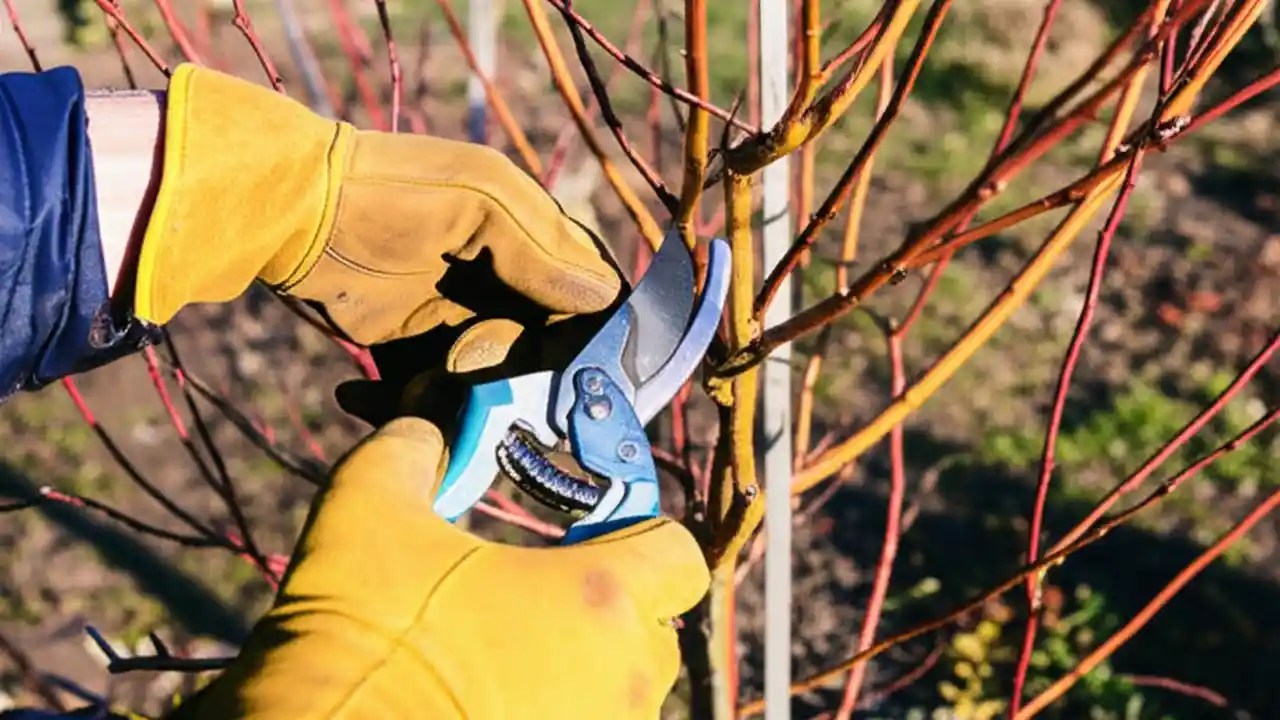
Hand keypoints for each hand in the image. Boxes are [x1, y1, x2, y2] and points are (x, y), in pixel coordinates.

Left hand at [131, 64, 624, 422]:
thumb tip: (607, 297)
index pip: (590, 299)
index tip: (570, 367)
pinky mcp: (412, 351)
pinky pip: (431, 398)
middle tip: (463, 350)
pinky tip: (361, 389)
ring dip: (459, 387)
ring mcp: (460, 320)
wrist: (290, 212)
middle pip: (544, 356)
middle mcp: (506, 284)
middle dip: (513, 367)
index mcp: (534, 238)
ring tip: (424, 365)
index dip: (590, 338)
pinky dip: (403, 405)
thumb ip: (539, 250)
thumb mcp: (477, 204)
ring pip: (491, 386)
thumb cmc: (392, 193)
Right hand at [167, 417, 709, 719]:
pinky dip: (558, 708)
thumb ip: (413, 448)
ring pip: (623, 690)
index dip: (639, 528)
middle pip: (654, 626)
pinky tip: (494, 695)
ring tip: (510, 648)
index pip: (679, 551)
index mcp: (599, 599)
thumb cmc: (358, 634)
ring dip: (583, 663)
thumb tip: (424, 427)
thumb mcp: (371, 508)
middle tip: (540, 585)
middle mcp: (623, 680)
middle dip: (611, 603)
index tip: (592, 525)